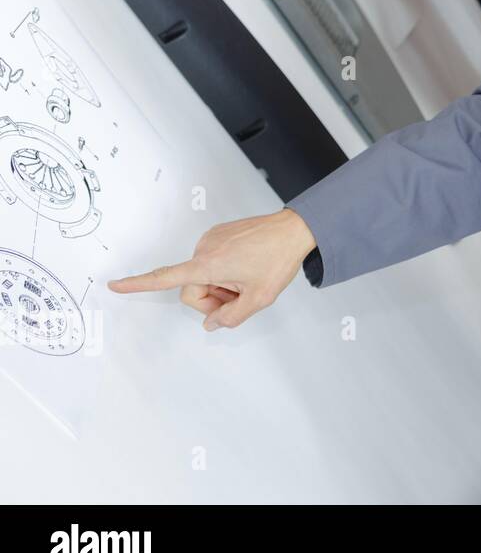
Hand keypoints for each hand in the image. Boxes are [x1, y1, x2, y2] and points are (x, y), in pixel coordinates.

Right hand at [108, 208, 317, 330]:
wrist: (294, 229)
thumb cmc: (277, 259)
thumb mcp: (259, 298)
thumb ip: (231, 317)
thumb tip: (211, 324)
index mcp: (207, 265)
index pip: (164, 278)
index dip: (138, 285)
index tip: (115, 285)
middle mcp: (203, 249)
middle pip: (191, 289)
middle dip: (211, 300)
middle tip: (239, 298)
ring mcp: (210, 239)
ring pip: (203, 275)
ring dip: (220, 284)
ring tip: (247, 278)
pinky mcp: (218, 234)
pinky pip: (213, 261)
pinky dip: (225, 270)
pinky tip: (246, 266)